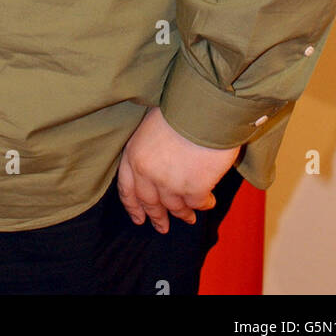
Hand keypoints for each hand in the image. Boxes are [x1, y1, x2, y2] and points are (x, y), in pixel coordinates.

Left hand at [117, 105, 240, 232]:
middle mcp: (147, 174)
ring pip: (175, 207)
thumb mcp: (151, 125)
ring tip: (189, 218)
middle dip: (157, 217)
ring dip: (183, 214)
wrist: (202, 108)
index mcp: (133, 155)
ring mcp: (170, 184)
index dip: (132, 206)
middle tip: (162, 227)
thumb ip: (149, 148)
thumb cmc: (178, 108)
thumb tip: (159, 164)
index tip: (138, 218)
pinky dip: (204, 204)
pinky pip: (197, 203)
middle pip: (149, 203)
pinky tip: (209, 202)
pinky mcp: (193, 189)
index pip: (127, 189)